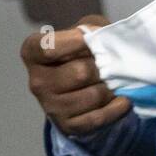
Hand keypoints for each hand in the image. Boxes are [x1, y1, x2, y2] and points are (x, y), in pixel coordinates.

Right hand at [20, 15, 131, 135]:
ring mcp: (50, 107)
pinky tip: (123, 100)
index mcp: (32, 52)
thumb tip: (100, 40)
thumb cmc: (82, 50)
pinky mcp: (67, 126)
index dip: (75, 41)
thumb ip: (91, 29)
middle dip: (103, 67)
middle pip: (80, 73)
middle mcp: (36, 81)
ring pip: (93, 96)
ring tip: (115, 82)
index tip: (92, 39)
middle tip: (110, 65)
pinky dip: (117, 108)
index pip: (49, 47)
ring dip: (112, 88)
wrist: (80, 84)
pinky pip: (98, 118)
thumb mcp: (84, 29)